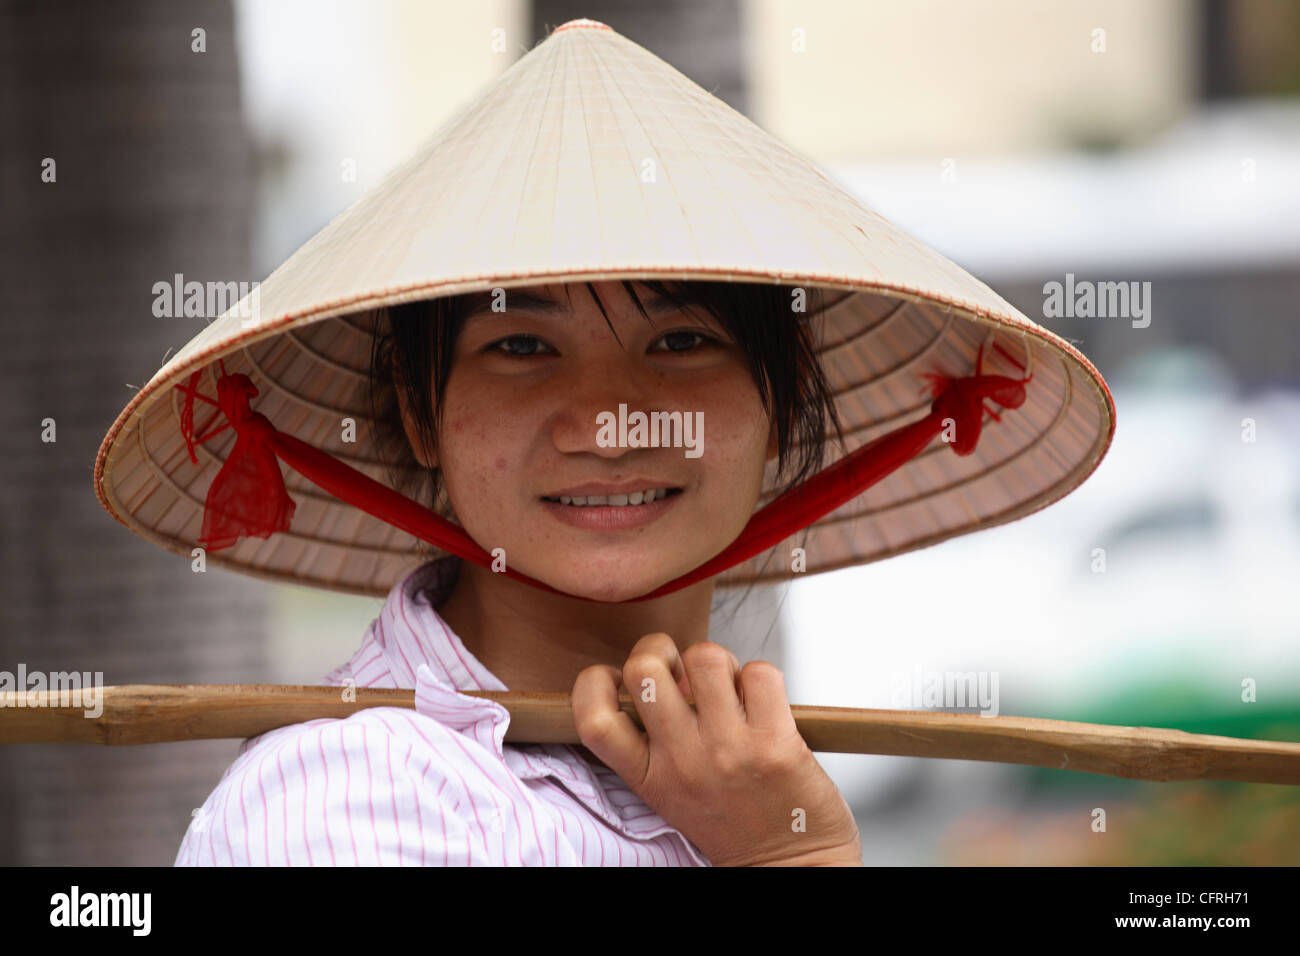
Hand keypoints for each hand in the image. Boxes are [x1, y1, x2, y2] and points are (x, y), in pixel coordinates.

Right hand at [572, 633, 862, 866]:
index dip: (595, 681)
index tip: (616, 677)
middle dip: (660, 649)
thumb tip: (668, 677)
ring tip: (728, 688)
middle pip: (644, 668)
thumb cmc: (734, 825)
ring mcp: (728, 751)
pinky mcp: (776, 744)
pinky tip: (763, 703)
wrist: (791, 867)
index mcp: (648, 777)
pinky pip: (760, 673)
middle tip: (679, 670)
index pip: (593, 718)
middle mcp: (682, 762)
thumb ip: (658, 740)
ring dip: (718, 661)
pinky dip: (762, 677)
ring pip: (705, 656)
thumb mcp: (672, 793)